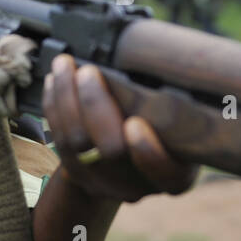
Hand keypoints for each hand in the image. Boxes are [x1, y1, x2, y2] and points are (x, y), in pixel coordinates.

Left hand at [42, 54, 196, 202]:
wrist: (131, 166)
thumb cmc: (169, 131)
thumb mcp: (187, 124)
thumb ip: (180, 105)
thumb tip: (178, 55)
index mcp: (176, 175)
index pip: (167, 174)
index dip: (149, 153)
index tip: (135, 123)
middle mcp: (139, 185)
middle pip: (112, 152)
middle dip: (95, 107)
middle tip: (88, 71)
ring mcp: (103, 183)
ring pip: (77, 145)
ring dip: (66, 98)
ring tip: (65, 64)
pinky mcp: (75, 173)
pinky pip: (59, 140)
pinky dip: (53, 106)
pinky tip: (54, 81)